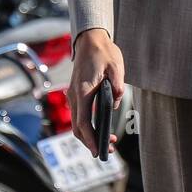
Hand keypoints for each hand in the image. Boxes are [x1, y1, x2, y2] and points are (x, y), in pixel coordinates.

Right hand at [69, 27, 124, 157]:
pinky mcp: (76, 94)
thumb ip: (118, 87)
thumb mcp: (116, 67)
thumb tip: (115, 104)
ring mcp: (73, 95)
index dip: (90, 139)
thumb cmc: (104, 53)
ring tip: (109, 141)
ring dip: (89, 135)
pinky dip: (87, 126)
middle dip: (91, 142)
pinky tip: (100, 129)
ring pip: (77, 123)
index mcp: (83, 90)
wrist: (89, 40)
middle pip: (77, 127)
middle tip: (109, 150)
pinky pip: (79, 115)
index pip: (83, 122)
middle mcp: (75, 95)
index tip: (98, 151)